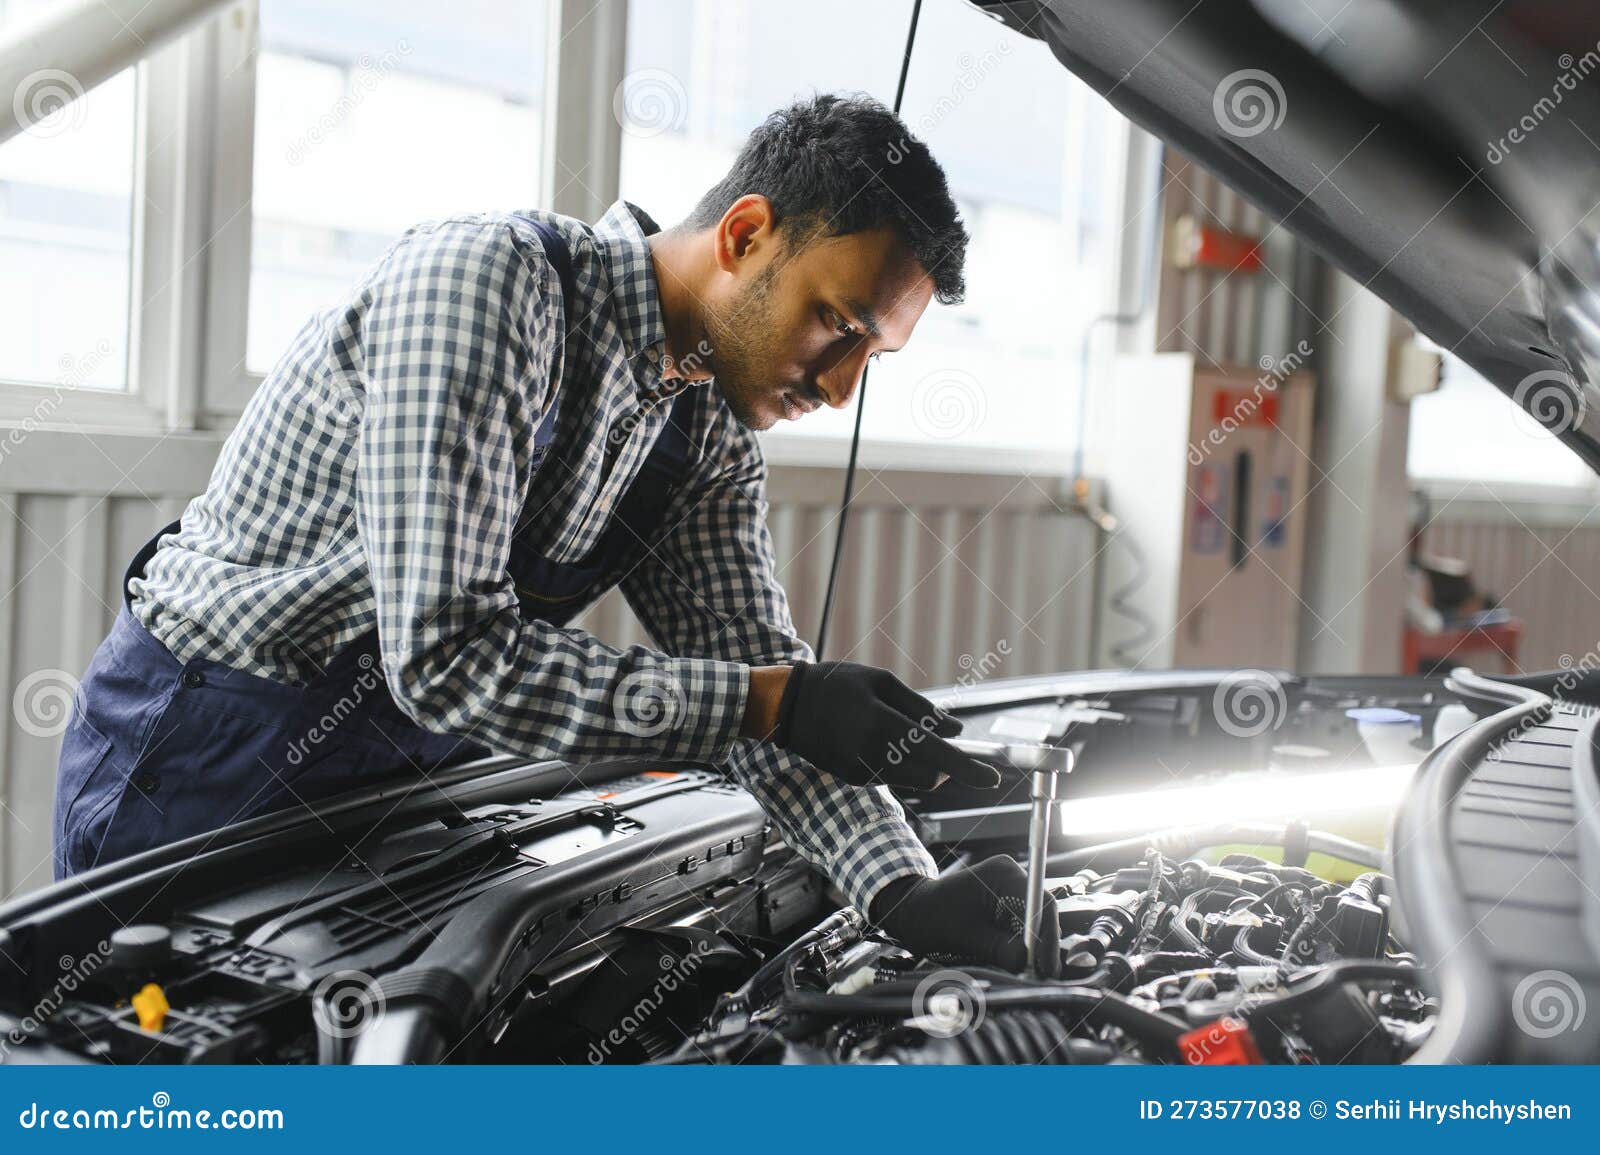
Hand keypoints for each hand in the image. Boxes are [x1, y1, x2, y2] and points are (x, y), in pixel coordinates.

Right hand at [766, 661, 1000, 790]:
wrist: (789, 707)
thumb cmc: (838, 684)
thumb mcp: (881, 681)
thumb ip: (921, 707)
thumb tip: (957, 728)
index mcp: (884, 724)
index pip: (938, 754)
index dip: (969, 768)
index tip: (994, 779)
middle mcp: (875, 754)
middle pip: (931, 775)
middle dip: (945, 766)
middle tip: (941, 742)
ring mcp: (863, 771)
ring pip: (913, 778)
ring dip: (922, 764)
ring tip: (898, 732)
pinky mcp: (855, 780)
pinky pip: (891, 776)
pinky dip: (898, 763)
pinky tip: (875, 739)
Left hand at [869, 855, 1059, 975]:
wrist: (911, 912)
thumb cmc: (930, 916)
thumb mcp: (966, 936)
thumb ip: (1000, 949)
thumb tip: (1028, 963)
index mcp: (1002, 873)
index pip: (1041, 903)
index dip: (1047, 937)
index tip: (1046, 966)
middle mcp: (1010, 877)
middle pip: (1041, 914)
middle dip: (1040, 946)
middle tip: (1039, 975)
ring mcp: (1008, 891)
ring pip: (1032, 925)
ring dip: (1029, 949)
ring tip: (1023, 972)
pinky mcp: (1004, 906)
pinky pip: (1020, 929)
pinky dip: (1018, 947)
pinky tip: (1012, 962)